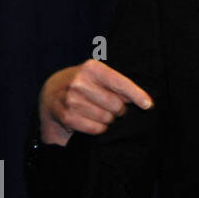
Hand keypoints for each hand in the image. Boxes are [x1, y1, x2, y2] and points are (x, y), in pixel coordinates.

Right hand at [38, 59, 153, 146]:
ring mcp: (70, 100)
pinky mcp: (66, 116)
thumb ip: (119, 85)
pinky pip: (95, 129)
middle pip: (116, 105)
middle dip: (119, 110)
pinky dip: (99, 128)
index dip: (137, 95)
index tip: (148, 105)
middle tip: (114, 109)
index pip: (120, 83)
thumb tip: (143, 101)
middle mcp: (79, 82)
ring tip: (100, 113)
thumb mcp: (98, 77)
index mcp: (92, 68)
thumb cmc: (83, 84)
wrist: (50, 92)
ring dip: (108, 120)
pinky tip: (92, 121)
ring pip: (106, 118)